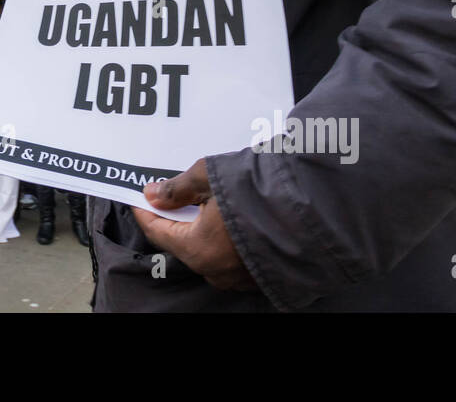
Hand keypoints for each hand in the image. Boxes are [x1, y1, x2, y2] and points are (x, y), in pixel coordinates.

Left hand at [131, 158, 257, 291]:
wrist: (315, 205)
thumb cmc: (259, 189)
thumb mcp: (209, 177)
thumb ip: (178, 189)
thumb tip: (153, 194)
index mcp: (198, 250)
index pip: (158, 232)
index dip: (146, 212)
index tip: (140, 197)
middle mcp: (216, 271)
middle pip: (183, 243)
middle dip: (176, 218)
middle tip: (173, 195)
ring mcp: (241, 278)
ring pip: (209, 252)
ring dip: (202, 229)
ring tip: (204, 203)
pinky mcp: (262, 275)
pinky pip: (232, 259)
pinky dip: (225, 240)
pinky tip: (230, 219)